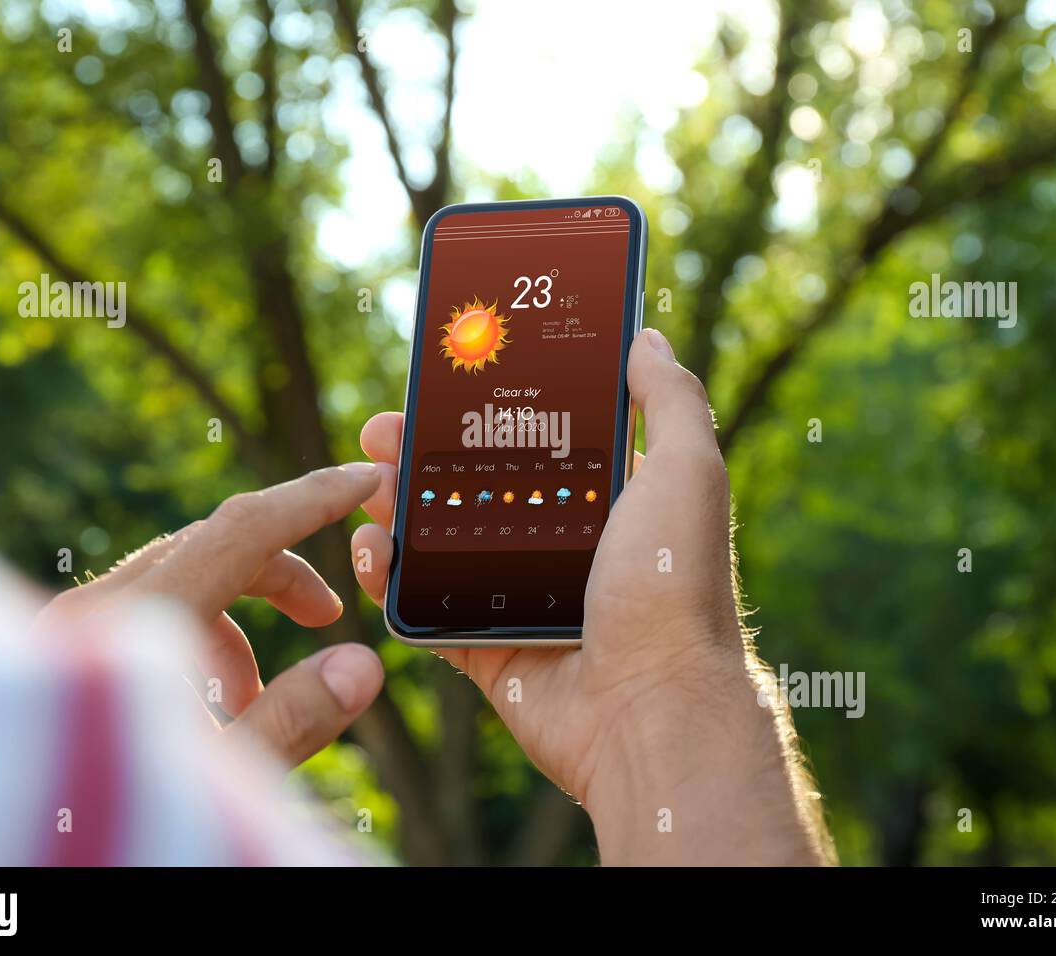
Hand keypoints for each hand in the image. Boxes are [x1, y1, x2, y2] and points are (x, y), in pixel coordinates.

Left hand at [37, 464, 385, 767]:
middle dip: (281, 574)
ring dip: (236, 618)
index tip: (364, 478)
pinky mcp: (53, 649)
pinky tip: (205, 707)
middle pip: (212, 546)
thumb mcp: (211, 787)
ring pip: (177, 578)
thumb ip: (289, 723)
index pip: (242, 532)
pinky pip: (142, 608)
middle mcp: (91, 609)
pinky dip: (192, 635)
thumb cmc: (98, 836)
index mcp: (133, 628)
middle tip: (328, 615)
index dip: (312, 500)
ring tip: (258, 696)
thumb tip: (360, 664)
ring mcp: (65, 626)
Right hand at [352, 329, 831, 864]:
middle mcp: (564, 546)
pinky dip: (392, 579)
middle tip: (382, 430)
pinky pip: (426, 608)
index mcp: (609, 502)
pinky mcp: (489, 649)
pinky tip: (372, 550)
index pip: (537, 440)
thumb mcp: (687, 471)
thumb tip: (646, 338)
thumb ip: (671, 400)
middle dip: (423, 453)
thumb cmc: (675, 585)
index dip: (488, 410)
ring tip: (367, 482)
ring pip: (441, 543)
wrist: (652, 706)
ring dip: (397, 508)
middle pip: (475, 487)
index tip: (446, 381)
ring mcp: (521, 598)